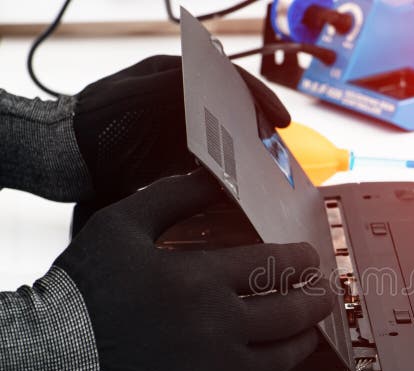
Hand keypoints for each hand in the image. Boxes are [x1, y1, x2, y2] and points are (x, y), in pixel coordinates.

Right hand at [55, 169, 331, 370]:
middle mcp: (216, 328)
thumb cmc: (80, 294)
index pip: (272, 266)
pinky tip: (279, 366)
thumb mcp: (122, 225)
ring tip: (311, 329)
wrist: (49, 358)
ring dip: (304, 339)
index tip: (308, 259)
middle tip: (325, 293)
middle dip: (317, 299)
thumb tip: (209, 178)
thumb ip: (173, 197)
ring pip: (282, 357)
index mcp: (200, 280)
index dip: (300, 260)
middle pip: (290, 313)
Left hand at [73, 55, 289, 208]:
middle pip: (235, 111)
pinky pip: (213, 163)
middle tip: (281, 152)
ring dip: (250, 154)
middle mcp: (184, 102)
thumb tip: (216, 75)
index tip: (281, 121)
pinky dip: (230, 174)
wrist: (67, 154)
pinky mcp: (177, 158)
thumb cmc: (98, 118)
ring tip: (271, 172)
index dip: (260, 98)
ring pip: (229, 138)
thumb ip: (176, 84)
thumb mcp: (139, 93)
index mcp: (177, 78)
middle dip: (261, 129)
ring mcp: (182, 131)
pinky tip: (244, 188)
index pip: (230, 81)